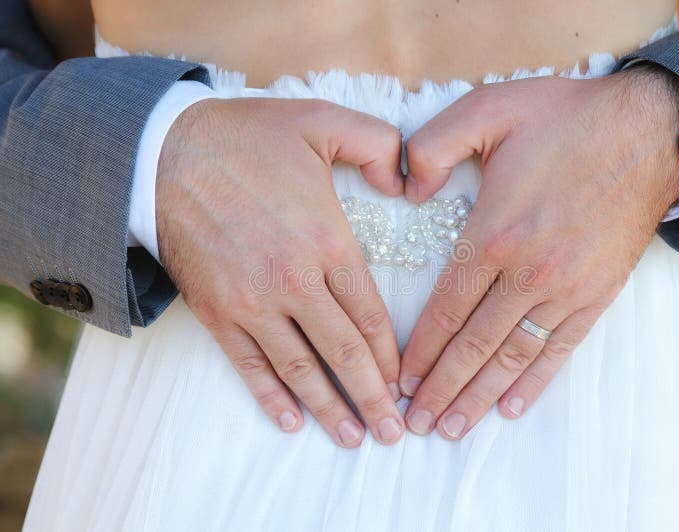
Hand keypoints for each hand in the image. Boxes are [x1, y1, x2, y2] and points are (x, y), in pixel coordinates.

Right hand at [157, 97, 406, 446]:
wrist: (163, 153)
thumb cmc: (247, 138)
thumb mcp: (323, 122)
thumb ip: (379, 146)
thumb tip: (407, 184)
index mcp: (328, 243)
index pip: (371, 316)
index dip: (393, 357)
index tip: (407, 384)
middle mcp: (294, 283)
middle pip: (345, 354)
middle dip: (373, 398)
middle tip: (395, 434)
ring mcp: (252, 303)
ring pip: (301, 369)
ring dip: (330, 409)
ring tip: (354, 439)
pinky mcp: (216, 312)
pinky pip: (249, 364)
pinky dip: (272, 396)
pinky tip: (292, 421)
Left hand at [399, 65, 678, 438]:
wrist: (648, 130)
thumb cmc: (564, 118)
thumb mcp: (486, 109)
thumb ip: (430, 147)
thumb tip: (405, 193)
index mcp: (496, 233)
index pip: (447, 308)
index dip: (420, 349)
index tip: (398, 380)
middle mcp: (530, 272)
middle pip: (475, 344)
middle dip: (441, 388)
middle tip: (414, 423)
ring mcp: (567, 289)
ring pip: (513, 356)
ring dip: (479, 396)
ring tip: (451, 428)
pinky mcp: (597, 295)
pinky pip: (560, 350)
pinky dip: (534, 382)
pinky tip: (510, 407)